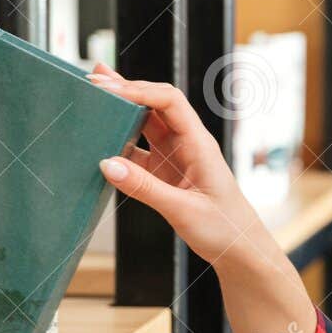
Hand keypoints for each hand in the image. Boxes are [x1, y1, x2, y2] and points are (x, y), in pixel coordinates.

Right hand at [88, 63, 273, 272]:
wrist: (240, 251)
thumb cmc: (225, 229)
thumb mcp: (183, 210)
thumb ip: (144, 188)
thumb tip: (106, 164)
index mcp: (199, 144)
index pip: (170, 101)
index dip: (139, 89)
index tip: (107, 87)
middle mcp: (187, 144)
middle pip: (155, 105)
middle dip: (125, 91)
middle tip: (92, 81)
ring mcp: (175, 157)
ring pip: (145, 125)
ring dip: (120, 113)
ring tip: (92, 97)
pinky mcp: (165, 174)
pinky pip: (138, 151)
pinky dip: (118, 144)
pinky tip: (98, 140)